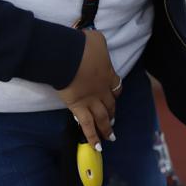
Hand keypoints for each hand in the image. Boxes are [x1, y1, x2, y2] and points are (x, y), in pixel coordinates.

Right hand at [57, 30, 120, 150]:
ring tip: (110, 137)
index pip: (116, 86)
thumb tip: (94, 41)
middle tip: (112, 119)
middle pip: (111, 104)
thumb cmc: (82, 45)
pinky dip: (92, 136)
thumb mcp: (96, 39)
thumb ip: (98, 43)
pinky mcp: (78, 107)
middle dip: (112, 112)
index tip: (115, 95)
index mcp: (109, 74)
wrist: (70, 56)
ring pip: (102, 117)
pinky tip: (97, 147)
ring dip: (107, 128)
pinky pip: (87, 125)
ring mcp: (92, 100)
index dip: (116, 91)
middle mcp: (103, 90)